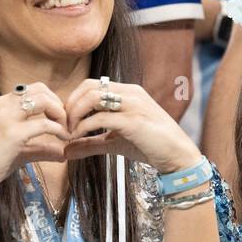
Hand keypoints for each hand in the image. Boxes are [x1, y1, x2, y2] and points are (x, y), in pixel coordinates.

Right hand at [0, 82, 69, 192]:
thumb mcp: (15, 150)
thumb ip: (40, 148)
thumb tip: (63, 153)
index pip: (30, 90)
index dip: (50, 101)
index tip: (57, 118)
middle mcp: (0, 105)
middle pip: (40, 89)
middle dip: (58, 104)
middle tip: (65, 123)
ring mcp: (6, 117)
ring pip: (43, 100)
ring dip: (60, 114)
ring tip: (64, 131)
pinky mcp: (12, 134)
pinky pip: (45, 125)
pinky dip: (59, 131)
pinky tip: (63, 141)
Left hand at [63, 80, 201, 173]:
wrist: (177, 156)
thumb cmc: (150, 147)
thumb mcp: (115, 142)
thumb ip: (90, 143)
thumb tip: (66, 150)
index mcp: (128, 92)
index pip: (91, 85)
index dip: (73, 100)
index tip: (66, 120)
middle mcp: (130, 93)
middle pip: (88, 87)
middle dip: (70, 105)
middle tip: (63, 126)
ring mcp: (133, 105)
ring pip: (92, 97)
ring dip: (75, 114)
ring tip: (70, 132)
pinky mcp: (134, 121)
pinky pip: (100, 118)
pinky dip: (84, 127)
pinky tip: (78, 138)